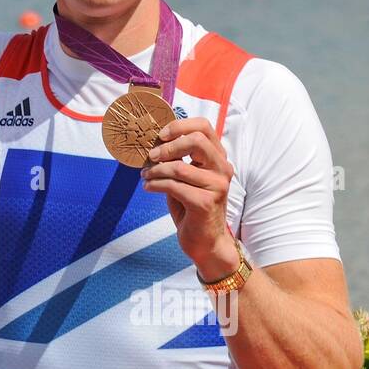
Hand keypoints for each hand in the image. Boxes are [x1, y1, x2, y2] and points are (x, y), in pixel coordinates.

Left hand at [139, 117, 239, 280]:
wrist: (205, 242)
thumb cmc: (192, 207)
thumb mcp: (185, 178)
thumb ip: (177, 159)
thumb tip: (154, 142)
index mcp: (218, 158)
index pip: (204, 127)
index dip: (179, 126)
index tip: (160, 135)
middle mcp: (222, 169)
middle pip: (196, 140)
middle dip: (167, 146)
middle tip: (151, 156)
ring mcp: (217, 186)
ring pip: (179, 166)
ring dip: (155, 170)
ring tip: (145, 176)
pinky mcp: (206, 202)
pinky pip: (173, 186)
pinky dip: (155, 185)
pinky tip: (148, 187)